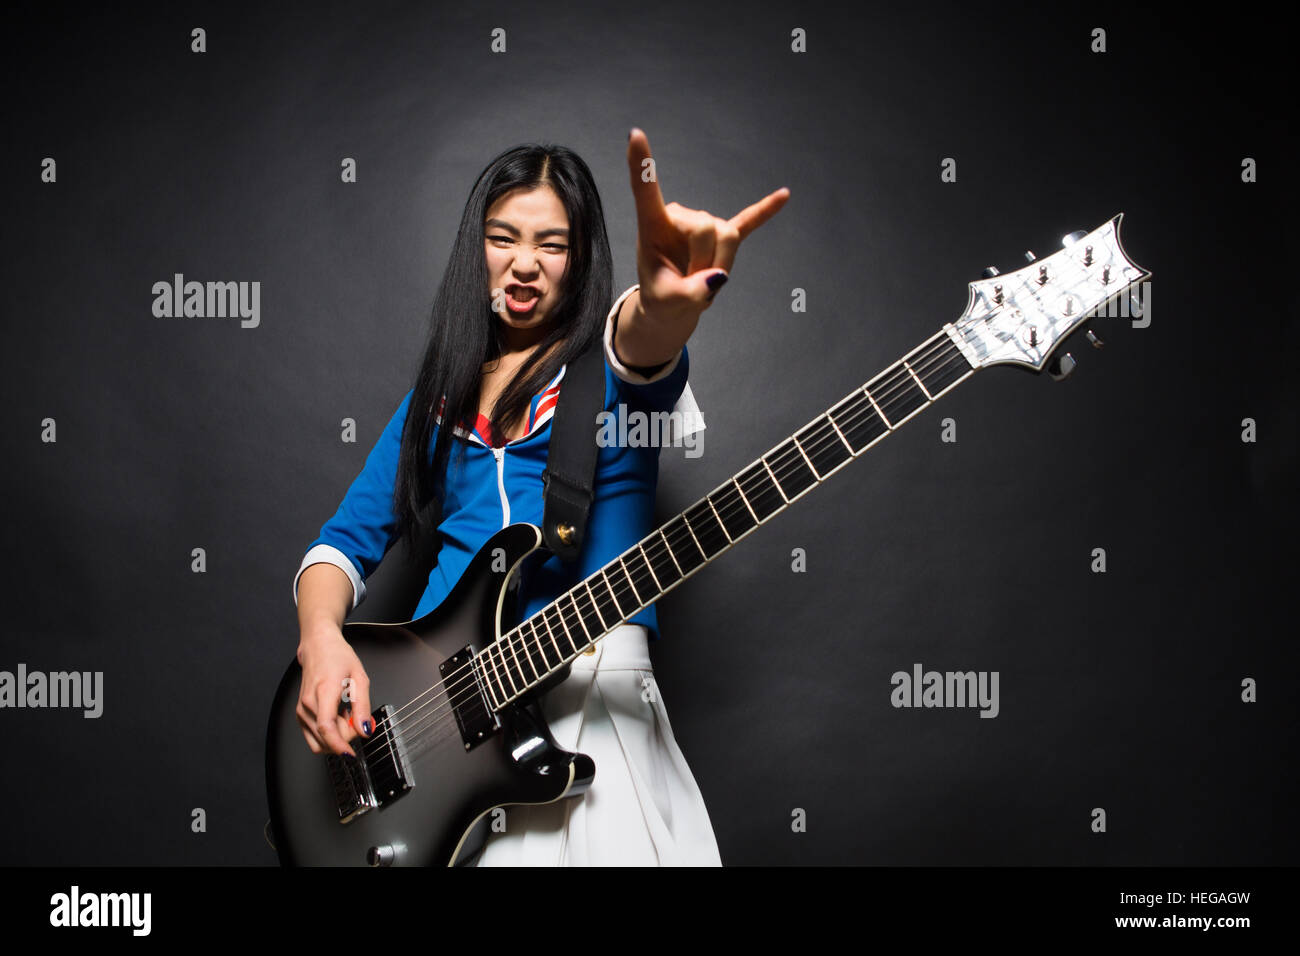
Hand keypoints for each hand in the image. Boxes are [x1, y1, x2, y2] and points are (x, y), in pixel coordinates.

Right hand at [295, 625, 372, 757]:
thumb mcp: (360, 678)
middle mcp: (308, 703)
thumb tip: (364, 730)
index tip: (351, 754)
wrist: (318, 647)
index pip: (326, 727)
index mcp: (324, 691)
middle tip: (356, 718)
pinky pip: (314, 736)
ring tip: (345, 715)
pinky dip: (329, 734)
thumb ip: (363, 706)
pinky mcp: (300, 714)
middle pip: (326, 738)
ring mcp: (302, 710)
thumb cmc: (338, 658)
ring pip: (319, 741)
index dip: (339, 745)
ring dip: (337, 736)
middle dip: (346, 737)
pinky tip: (337, 718)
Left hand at [626, 126, 788, 330]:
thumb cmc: (662, 299)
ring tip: (701, 279)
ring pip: (726, 236)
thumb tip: (719, 277)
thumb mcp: (668, 303)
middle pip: (707, 228)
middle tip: (691, 285)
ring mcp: (702, 223)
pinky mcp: (723, 232)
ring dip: (720, 264)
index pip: (645, 189)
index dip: (641, 163)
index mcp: (652, 226)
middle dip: (705, 262)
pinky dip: (765, 210)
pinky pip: (747, 221)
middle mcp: (679, 216)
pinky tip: (784, 195)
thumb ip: (690, 293)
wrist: (672, 306)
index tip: (635, 134)